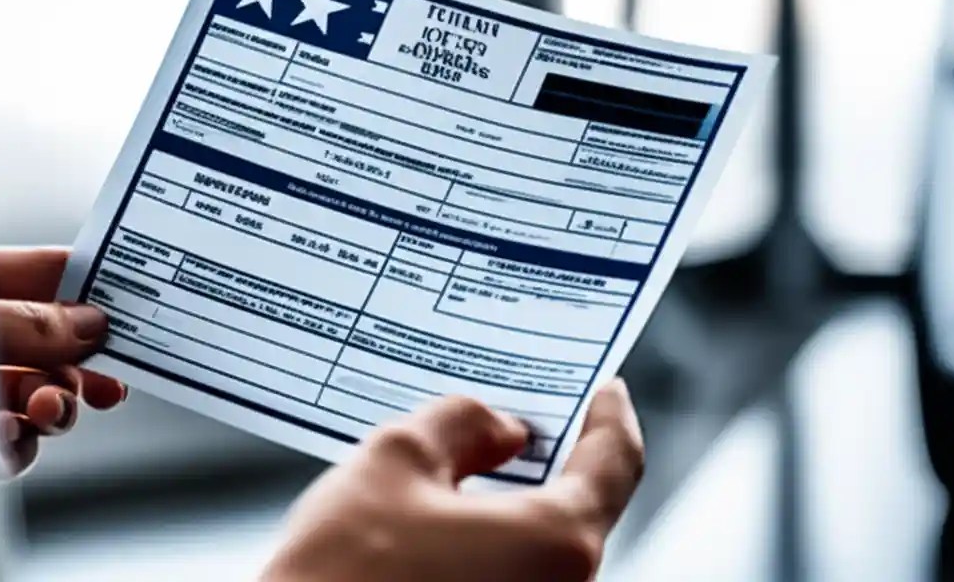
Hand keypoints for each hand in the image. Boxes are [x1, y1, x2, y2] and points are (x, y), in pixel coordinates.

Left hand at [0, 247, 128, 476]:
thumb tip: (92, 323)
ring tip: (46, 411)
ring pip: (41, 399)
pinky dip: (16, 448)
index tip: (138, 307)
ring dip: (56, 408)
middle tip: (105, 381)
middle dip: (82, 366)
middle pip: (56, 346)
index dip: (94, 288)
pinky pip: (9, 448)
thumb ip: (26, 322)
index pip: (45, 275)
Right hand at [260, 379, 643, 581]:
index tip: (604, 390)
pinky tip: (445, 525)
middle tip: (519, 415)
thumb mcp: (394, 462)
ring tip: (468, 464)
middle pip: (578, 508)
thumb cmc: (339, 579)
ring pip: (541, 549)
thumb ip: (462, 425)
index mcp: (556, 541)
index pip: (614, 463)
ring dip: (514, 507)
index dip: (609, 416)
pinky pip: (513, 579)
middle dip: (549, 459)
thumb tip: (501, 429)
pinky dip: (492, 548)